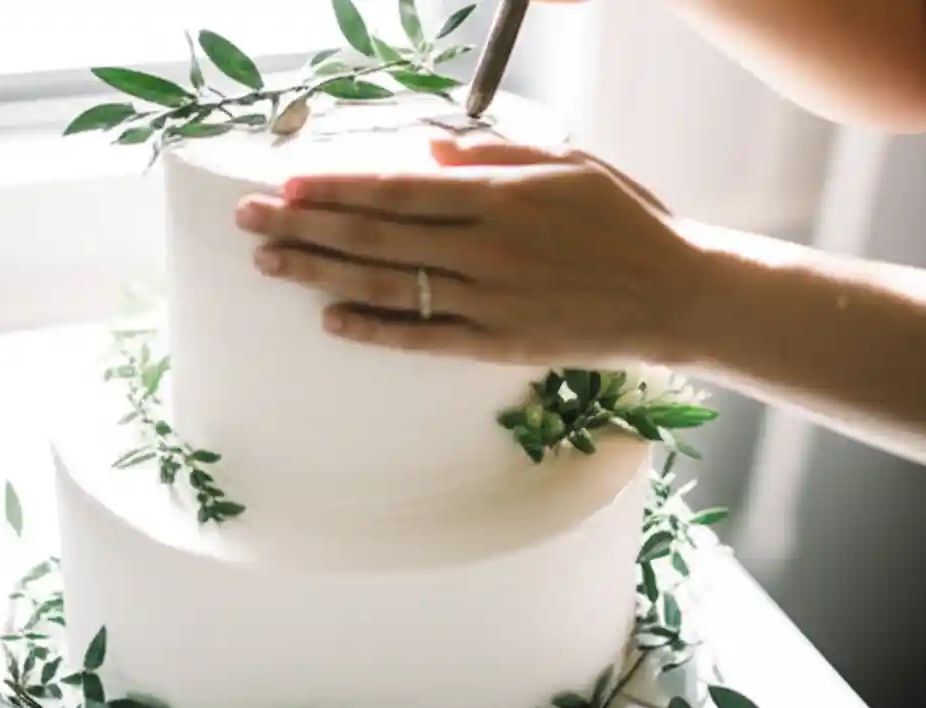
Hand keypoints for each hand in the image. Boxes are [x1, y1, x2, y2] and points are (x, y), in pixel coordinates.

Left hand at [233, 137, 708, 366]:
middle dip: (306, 225)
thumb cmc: (626, 222)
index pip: (398, 188)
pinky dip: (376, 330)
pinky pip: (424, 337)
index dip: (337, 186)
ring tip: (270, 263)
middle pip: (377, 235)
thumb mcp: (571, 166)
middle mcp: (486, 247)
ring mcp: (490, 299)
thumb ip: (497, 155)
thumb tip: (429, 147)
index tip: (288, 183)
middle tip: (248, 219)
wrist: (678, 294)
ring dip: (322, 273)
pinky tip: (332, 320)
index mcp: (501, 196)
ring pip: (388, 285)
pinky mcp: (499, 343)